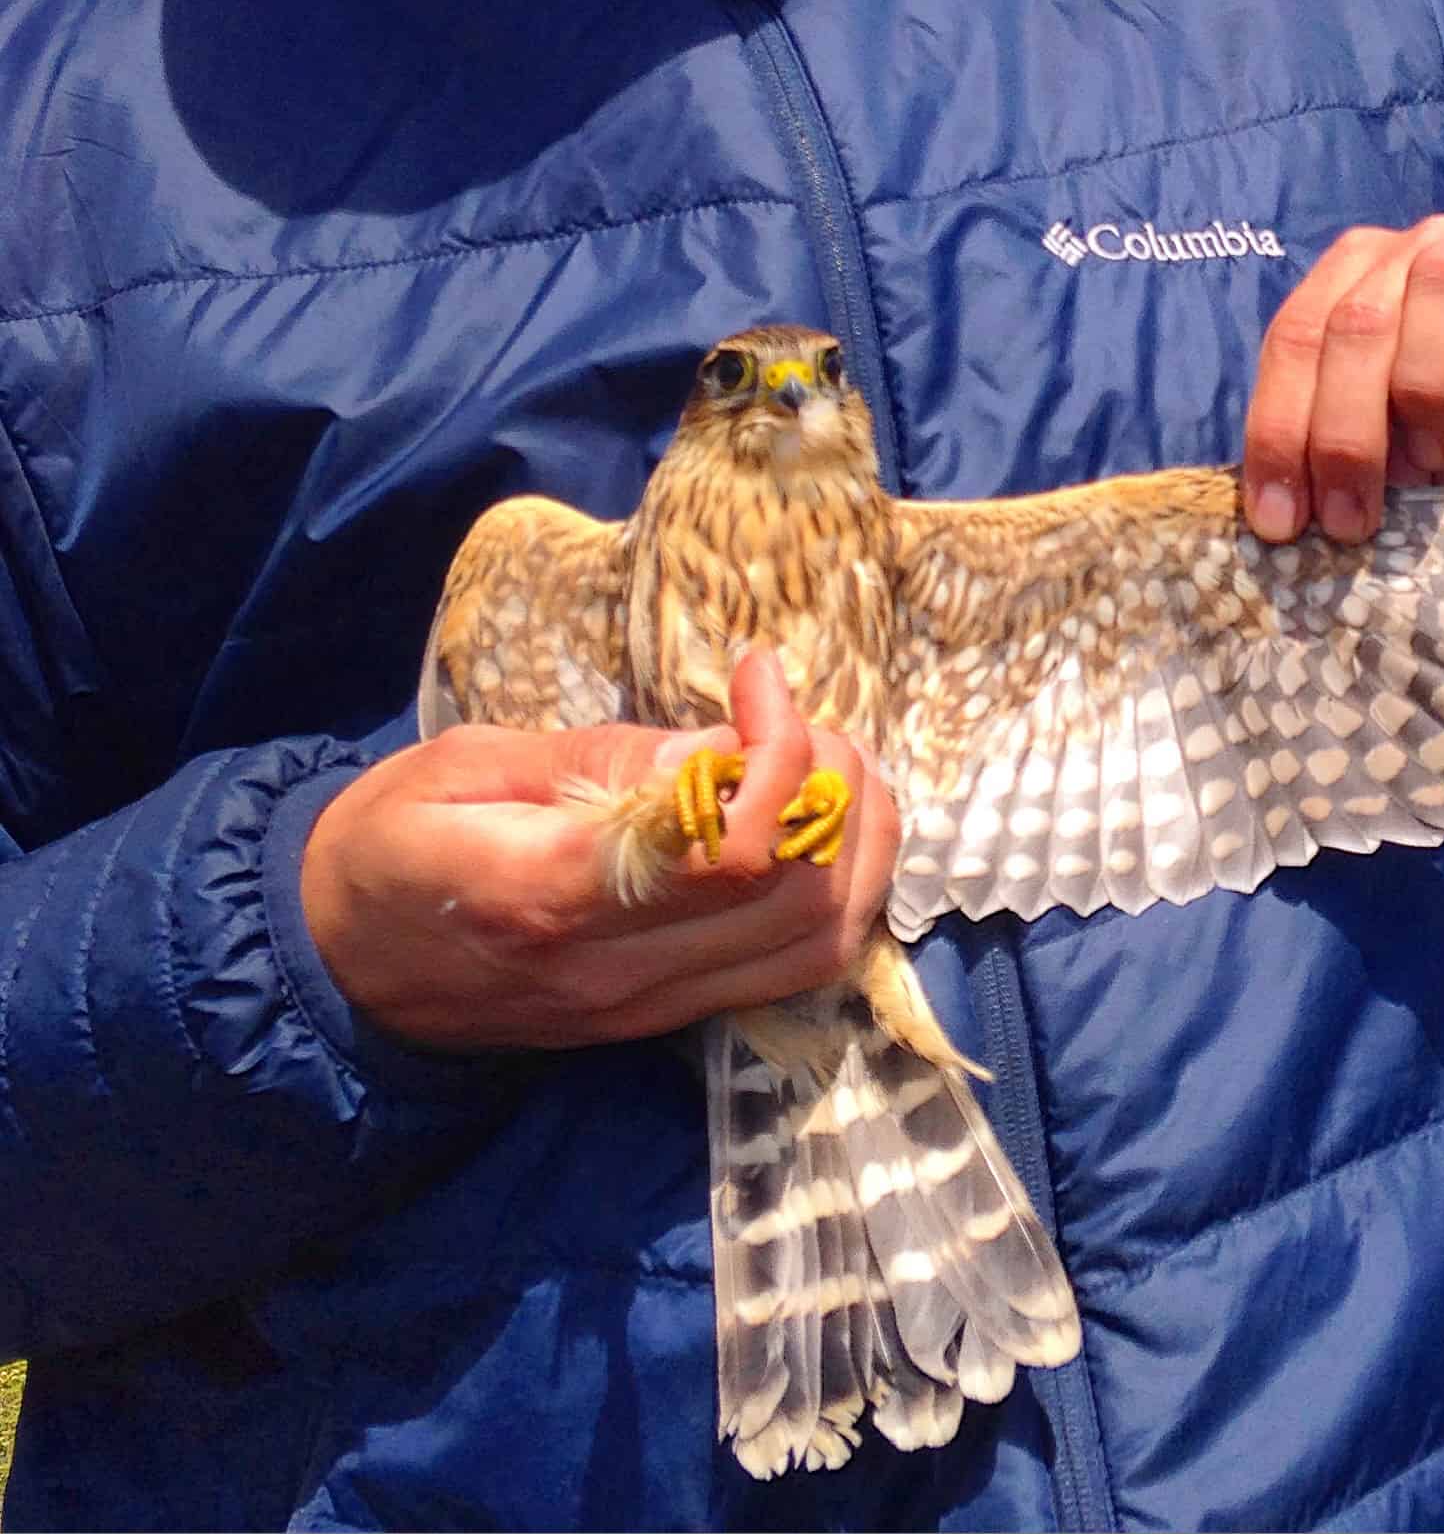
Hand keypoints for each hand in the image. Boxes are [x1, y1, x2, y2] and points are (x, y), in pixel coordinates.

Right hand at [299, 650, 895, 1049]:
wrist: (333, 969)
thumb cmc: (387, 844)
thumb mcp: (467, 764)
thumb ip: (603, 761)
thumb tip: (725, 749)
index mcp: (549, 894)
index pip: (726, 854)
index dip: (780, 758)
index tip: (759, 675)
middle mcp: (614, 971)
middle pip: (798, 901)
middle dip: (838, 792)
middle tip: (810, 721)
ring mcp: (646, 1008)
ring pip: (815, 948)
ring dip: (858, 849)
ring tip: (830, 768)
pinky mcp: (663, 1021)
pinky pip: (792, 971)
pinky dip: (836, 894)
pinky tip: (819, 829)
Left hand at [1242, 215, 1443, 541]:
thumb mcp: (1388, 467)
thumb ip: (1329, 462)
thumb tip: (1274, 518)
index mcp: (1346, 290)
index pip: (1292, 341)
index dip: (1279, 431)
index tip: (1280, 521)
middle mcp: (1409, 256)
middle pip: (1353, 321)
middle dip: (1343, 432)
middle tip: (1353, 520)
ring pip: (1438, 282)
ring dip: (1426, 382)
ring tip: (1436, 456)